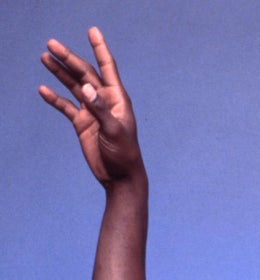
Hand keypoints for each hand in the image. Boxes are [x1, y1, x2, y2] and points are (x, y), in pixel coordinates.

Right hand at [39, 27, 142, 185]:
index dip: (100, 49)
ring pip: (73, 87)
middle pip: (84, 74)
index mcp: (117, 99)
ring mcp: (92, 112)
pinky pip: (66, 107)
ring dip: (60, 73)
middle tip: (51, 44)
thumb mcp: (114, 131)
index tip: (92, 30)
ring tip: (44, 57)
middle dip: (69, 58)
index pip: (107, 68)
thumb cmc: (124, 155)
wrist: (120, 178)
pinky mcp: (82, 124)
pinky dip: (55, 98)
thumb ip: (100, 110)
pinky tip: (43, 89)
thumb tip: (86, 89)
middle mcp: (104, 101)